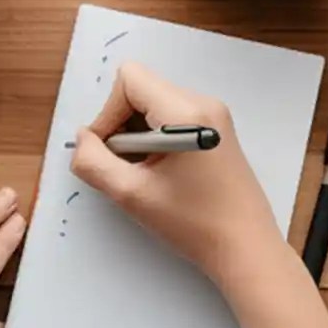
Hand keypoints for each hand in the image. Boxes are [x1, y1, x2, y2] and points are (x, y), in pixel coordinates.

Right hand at [70, 62, 284, 283]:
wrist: (245, 247)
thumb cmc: (193, 223)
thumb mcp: (131, 194)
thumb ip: (93, 162)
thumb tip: (82, 139)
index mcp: (186, 111)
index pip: (129, 80)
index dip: (108, 113)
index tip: (108, 151)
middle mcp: (203, 103)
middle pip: (141, 89)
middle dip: (121, 125)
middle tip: (125, 167)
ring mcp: (214, 115)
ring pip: (154, 104)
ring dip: (137, 134)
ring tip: (145, 173)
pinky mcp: (216, 130)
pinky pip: (171, 117)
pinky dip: (154, 138)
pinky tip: (161, 172)